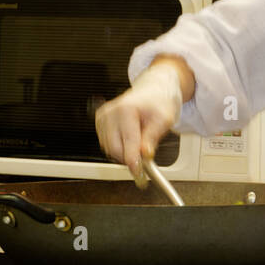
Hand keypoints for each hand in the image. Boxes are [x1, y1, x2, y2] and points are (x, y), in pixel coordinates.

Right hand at [94, 61, 184, 177]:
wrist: (154, 89)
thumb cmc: (160, 101)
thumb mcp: (164, 119)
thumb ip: (152, 138)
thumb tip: (144, 155)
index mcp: (126, 110)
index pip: (128, 143)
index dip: (134, 162)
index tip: (139, 174)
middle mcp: (110, 113)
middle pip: (115, 149)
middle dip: (130, 158)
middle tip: (145, 160)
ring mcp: (103, 117)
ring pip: (110, 149)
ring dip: (125, 152)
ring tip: (141, 139)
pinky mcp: (100, 122)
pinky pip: (107, 144)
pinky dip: (119, 146)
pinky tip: (130, 137)